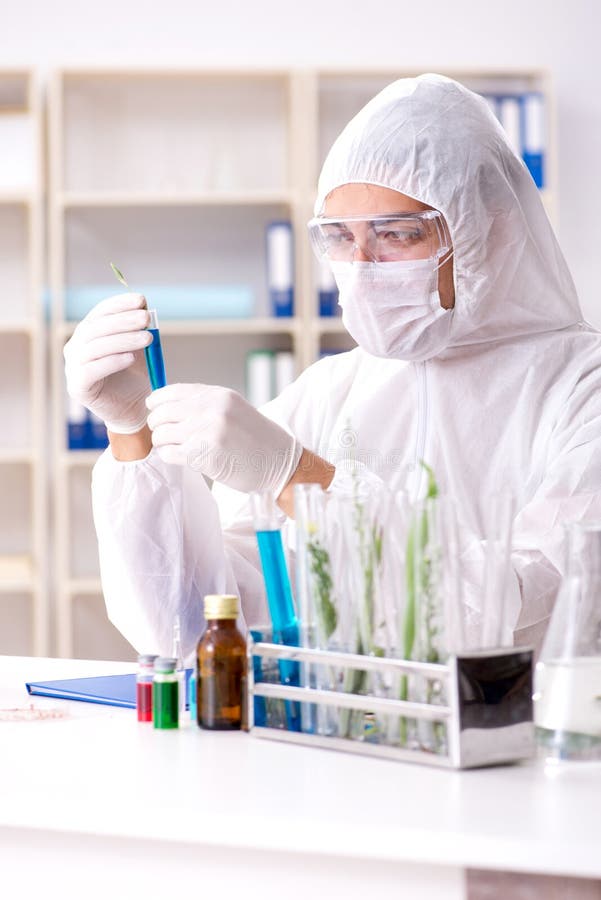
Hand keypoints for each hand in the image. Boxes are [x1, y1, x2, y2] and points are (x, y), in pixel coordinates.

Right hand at [64, 293, 152, 433]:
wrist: (133, 409)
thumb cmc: (135, 376)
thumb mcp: (138, 347)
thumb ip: (137, 327)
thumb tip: (143, 302)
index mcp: (87, 334)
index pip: (99, 313)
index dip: (119, 304)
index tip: (141, 300)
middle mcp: (75, 348)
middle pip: (95, 328)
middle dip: (123, 320)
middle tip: (146, 318)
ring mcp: (72, 368)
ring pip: (94, 347)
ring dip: (123, 340)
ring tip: (148, 338)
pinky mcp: (77, 388)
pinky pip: (90, 371)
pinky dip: (111, 362)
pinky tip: (131, 358)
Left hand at [146, 383, 302, 494]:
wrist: (279, 462)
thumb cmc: (256, 438)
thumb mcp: (233, 409)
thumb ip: (204, 403)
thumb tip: (168, 404)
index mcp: (218, 395)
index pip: (172, 392)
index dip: (157, 401)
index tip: (154, 408)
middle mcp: (211, 409)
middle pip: (162, 413)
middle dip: (157, 424)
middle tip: (164, 433)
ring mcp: (206, 432)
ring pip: (162, 434)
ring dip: (163, 442)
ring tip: (174, 446)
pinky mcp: (203, 455)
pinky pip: (168, 453)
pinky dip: (169, 456)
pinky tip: (181, 457)